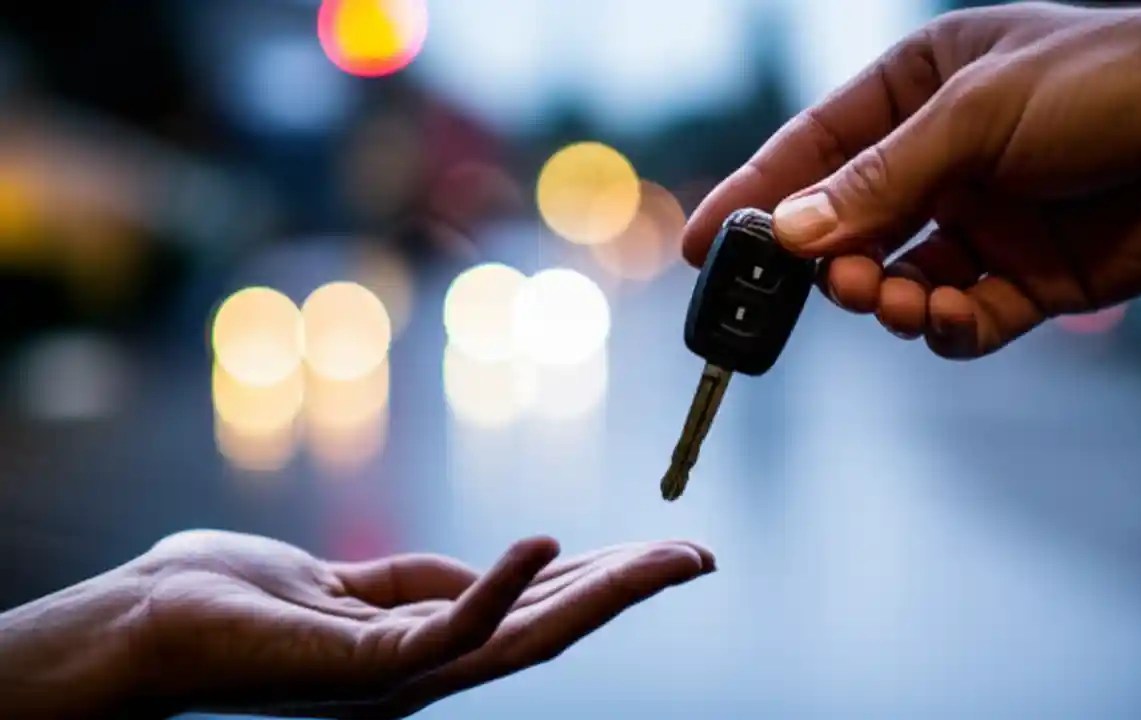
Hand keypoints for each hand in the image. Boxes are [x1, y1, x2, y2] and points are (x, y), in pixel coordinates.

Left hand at [0, 530, 713, 718]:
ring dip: (603, 594)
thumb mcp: (345, 587)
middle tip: (700, 556)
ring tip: (670, 557)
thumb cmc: (230, 604)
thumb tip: (498, 569)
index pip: (534, 613)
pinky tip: (547, 547)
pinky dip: (502, 588)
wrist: (136, 628)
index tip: (664, 551)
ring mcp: (396, 677)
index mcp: (425, 648)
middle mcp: (426, 671)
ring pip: (522, 639)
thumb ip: (418, 584)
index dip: (604, 584)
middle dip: (630, 591)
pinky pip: (445, 630)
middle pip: (549, 629)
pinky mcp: (361, 670)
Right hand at [683, 0, 1140, 357]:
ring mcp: (979, 222)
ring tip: (889, 300)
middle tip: (818, 286)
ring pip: (893, 281)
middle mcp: (938, 160)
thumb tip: (786, 234)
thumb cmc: (1112, 80)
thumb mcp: (976, 116)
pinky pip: (957, 318)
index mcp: (915, 92)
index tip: (705, 247)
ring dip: (881, 301)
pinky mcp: (1022, 278)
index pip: (812, 150)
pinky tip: (945, 319)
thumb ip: (877, 182)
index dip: (754, 198)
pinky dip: (941, 329)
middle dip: (823, 264)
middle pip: (844, 225)